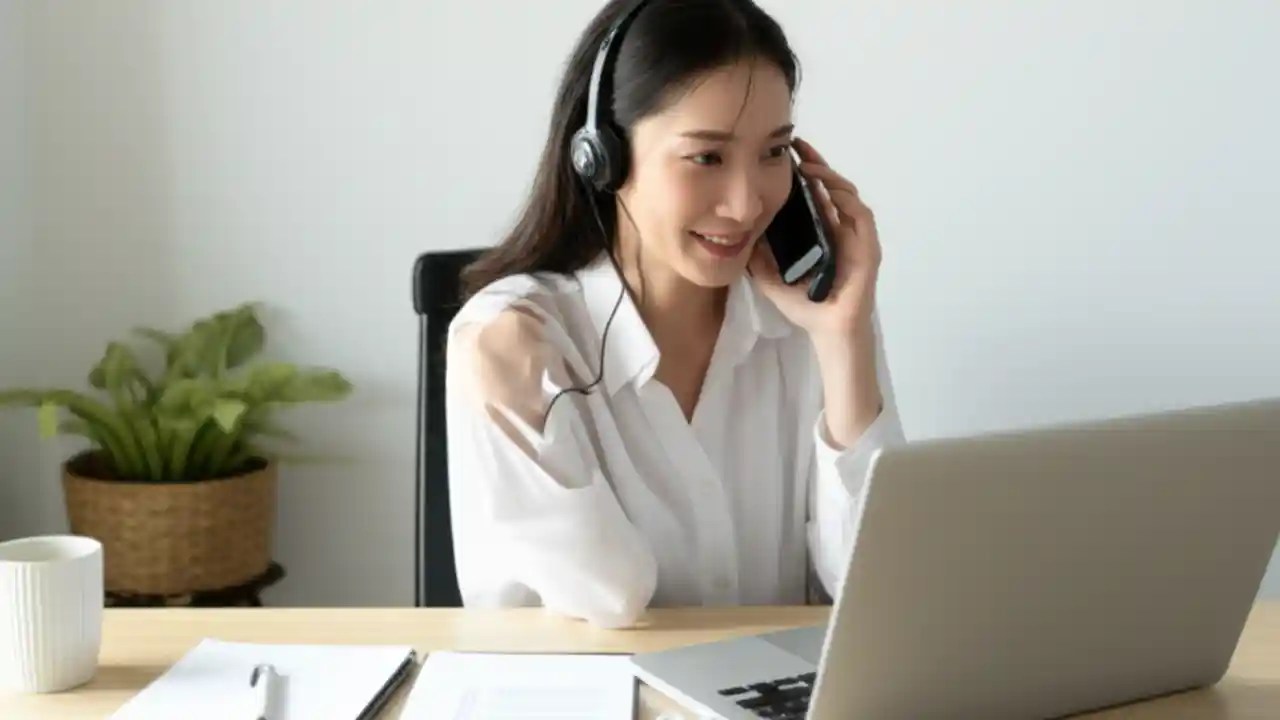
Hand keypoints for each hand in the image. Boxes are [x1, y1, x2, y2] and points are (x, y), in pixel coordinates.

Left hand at [748, 137, 880, 337]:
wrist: (828, 333)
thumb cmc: (807, 308)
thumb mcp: (772, 279)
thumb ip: (758, 259)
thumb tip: (739, 235)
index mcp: (822, 233)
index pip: (815, 194)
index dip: (804, 172)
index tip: (787, 153)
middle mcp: (840, 229)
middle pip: (832, 187)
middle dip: (817, 164)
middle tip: (798, 146)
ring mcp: (856, 238)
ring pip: (848, 195)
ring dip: (831, 177)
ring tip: (810, 165)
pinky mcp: (868, 248)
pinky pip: (861, 216)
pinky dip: (847, 200)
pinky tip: (831, 190)